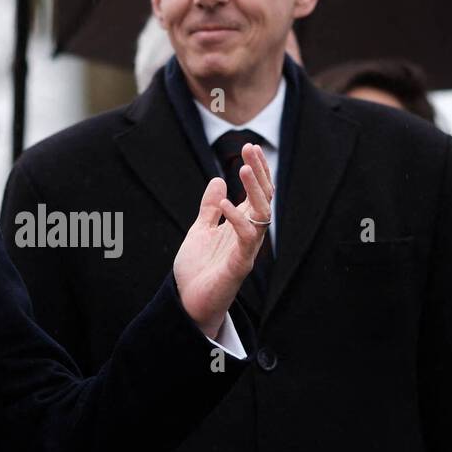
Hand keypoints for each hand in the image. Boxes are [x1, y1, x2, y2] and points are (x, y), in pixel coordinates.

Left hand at [173, 143, 273, 336]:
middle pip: (263, 199)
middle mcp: (248, 236)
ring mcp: (246, 250)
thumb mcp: (199, 231)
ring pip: (261, 216)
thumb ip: (209, 208)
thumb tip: (217, 181)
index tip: (248, 146)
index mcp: (239, 226)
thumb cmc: (197, 271)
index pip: (255, 193)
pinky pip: (246, 239)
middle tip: (250, 149)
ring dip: (253, 192)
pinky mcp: (239, 266)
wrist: (188, 304)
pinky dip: (236, 220)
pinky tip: (225, 204)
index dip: (255, 170)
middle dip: (259, 174)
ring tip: (243, 169)